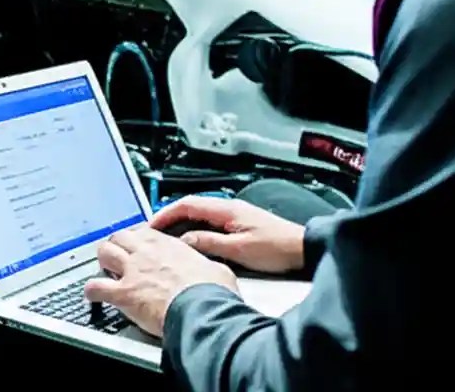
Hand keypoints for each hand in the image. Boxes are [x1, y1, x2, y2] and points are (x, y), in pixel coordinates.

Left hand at [83, 226, 237, 337]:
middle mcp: (146, 253)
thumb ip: (205, 265)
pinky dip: (92, 290)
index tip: (138, 244)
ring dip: (102, 260)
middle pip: (120, 237)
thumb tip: (211, 270)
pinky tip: (93, 294)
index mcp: (169, 245)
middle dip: (116, 244)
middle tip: (117, 254)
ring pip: (104, 253)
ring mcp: (132, 271)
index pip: (144, 232)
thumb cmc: (212, 293)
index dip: (138, 238)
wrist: (203, 309)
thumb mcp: (216, 269)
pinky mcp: (123, 293)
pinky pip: (97, 287)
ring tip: (103, 269)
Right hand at [150, 196, 306, 273]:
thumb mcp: (239, 249)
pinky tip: (190, 243)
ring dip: (181, 225)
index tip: (151, 226)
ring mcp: (234, 216)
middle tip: (153, 234)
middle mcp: (229, 208)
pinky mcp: (239, 226)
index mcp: (227, 209)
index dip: (166, 214)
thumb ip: (209, 243)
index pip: (187, 204)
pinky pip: (210, 224)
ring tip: (166, 240)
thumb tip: (185, 240)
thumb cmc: (277, 248)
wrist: (303, 250)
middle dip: (169, 219)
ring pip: (199, 216)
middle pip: (191, 208)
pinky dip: (195, 231)